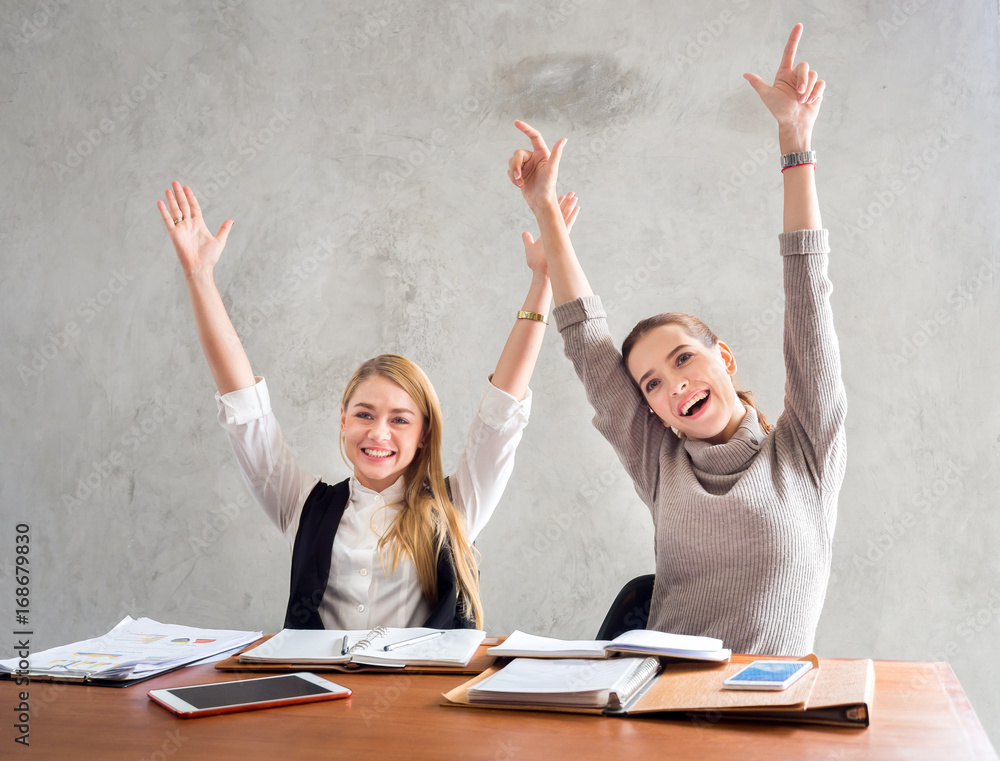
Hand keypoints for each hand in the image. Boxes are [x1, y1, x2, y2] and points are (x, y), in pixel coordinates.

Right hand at [156, 181, 233, 278]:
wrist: (200, 268)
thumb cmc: (209, 258)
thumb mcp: (220, 241)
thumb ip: (223, 229)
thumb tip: (231, 220)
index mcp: (199, 224)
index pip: (194, 207)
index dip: (190, 197)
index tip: (187, 187)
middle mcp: (189, 224)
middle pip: (183, 205)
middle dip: (180, 194)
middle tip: (175, 182)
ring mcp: (181, 228)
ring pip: (175, 210)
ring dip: (172, 199)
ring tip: (168, 188)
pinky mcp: (174, 234)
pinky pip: (168, 220)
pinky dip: (164, 211)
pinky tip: (160, 202)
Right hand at [508, 120, 566, 212]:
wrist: (541, 202)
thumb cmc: (549, 186)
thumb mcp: (552, 169)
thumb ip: (557, 153)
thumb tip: (564, 139)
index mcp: (542, 154)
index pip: (534, 136)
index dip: (525, 128)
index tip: (516, 122)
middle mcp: (534, 158)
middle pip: (517, 153)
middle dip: (516, 166)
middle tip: (519, 178)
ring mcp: (526, 165)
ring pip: (512, 161)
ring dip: (514, 173)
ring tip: (521, 184)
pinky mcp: (520, 174)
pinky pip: (509, 170)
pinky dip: (512, 178)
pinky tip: (520, 185)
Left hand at [522, 192, 579, 274]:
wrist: (543, 273)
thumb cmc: (536, 264)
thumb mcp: (529, 248)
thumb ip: (527, 240)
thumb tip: (525, 233)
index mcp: (549, 233)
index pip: (553, 217)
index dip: (557, 207)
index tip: (560, 197)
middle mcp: (556, 233)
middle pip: (561, 214)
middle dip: (566, 203)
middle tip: (571, 193)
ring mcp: (560, 235)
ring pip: (566, 217)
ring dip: (570, 206)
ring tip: (574, 196)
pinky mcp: (562, 238)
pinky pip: (568, 224)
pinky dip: (572, 216)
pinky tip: (577, 207)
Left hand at [743, 24, 824, 149]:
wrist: (794, 123)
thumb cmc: (779, 111)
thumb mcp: (767, 96)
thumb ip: (758, 83)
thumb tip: (745, 74)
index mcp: (784, 74)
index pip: (789, 52)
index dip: (794, 38)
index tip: (799, 25)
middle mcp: (796, 76)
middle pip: (804, 66)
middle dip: (803, 80)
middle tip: (799, 94)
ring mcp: (807, 82)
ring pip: (814, 75)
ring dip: (808, 89)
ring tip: (802, 101)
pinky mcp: (817, 89)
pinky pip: (821, 83)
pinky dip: (816, 93)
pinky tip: (810, 102)